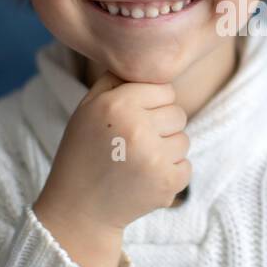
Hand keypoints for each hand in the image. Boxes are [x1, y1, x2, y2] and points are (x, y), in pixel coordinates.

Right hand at [35, 70, 191, 234]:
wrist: (79, 209)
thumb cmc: (84, 153)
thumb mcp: (88, 108)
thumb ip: (116, 80)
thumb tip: (146, 57)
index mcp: (116, 104)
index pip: (164, 90)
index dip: (151, 105)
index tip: (133, 120)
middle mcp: (136, 128)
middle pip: (178, 113)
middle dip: (161, 127)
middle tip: (133, 144)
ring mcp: (154, 157)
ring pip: (184, 139)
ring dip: (167, 151)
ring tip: (138, 162)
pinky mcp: (167, 183)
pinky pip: (187, 165)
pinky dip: (171, 174)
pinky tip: (145, 179)